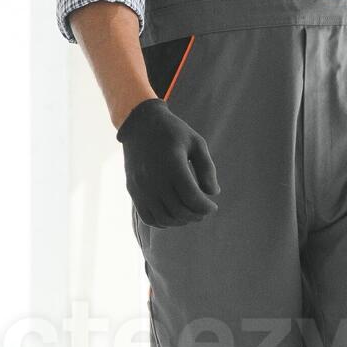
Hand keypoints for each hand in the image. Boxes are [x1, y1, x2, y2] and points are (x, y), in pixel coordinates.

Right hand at [118, 99, 219, 226]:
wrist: (140, 123)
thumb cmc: (172, 132)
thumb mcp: (196, 142)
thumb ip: (207, 168)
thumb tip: (213, 193)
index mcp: (172, 164)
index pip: (192, 197)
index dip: (206, 207)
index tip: (213, 206)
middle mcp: (154, 178)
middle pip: (179, 210)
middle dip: (196, 215)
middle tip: (204, 210)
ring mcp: (141, 186)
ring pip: (164, 218)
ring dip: (181, 221)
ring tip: (190, 213)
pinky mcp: (133, 190)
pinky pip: (148, 217)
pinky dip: (163, 222)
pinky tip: (173, 215)